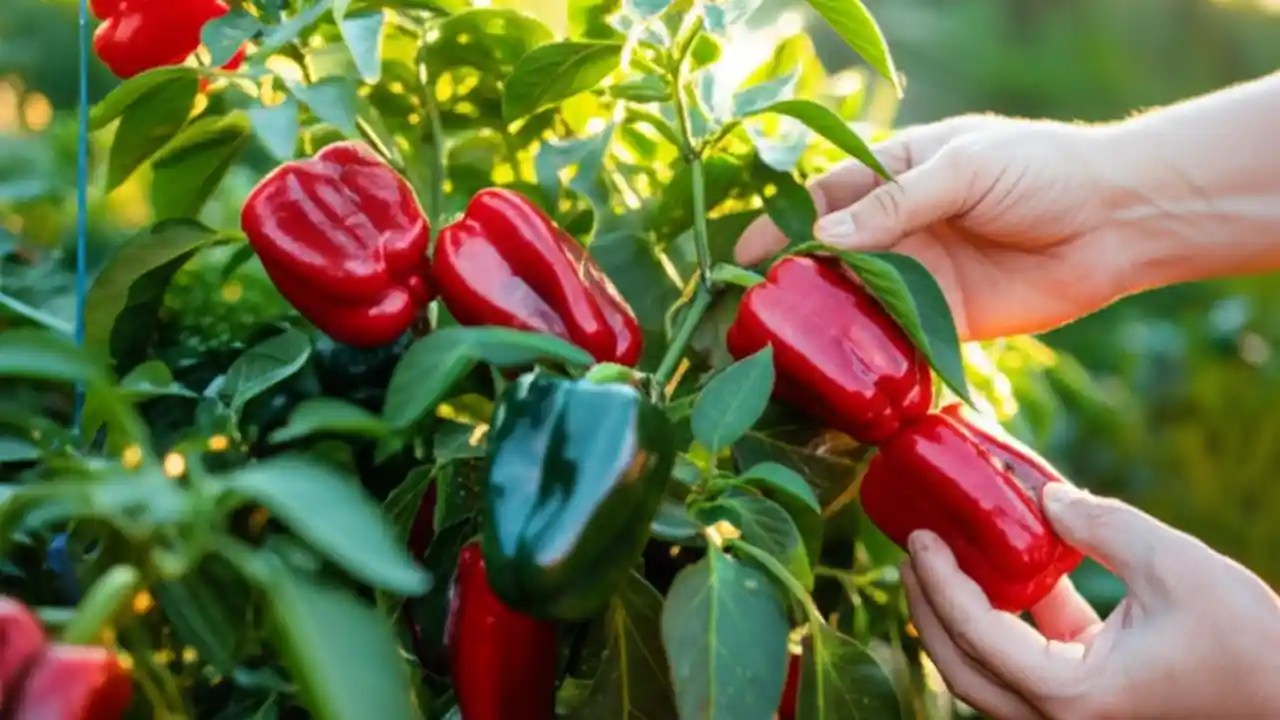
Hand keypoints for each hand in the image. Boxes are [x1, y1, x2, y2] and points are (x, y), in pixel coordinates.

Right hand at [734, 115, 1146, 340]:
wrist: (1117, 220)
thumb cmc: (1041, 170)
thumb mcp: (964, 168)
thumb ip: (895, 202)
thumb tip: (826, 237)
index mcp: (895, 173)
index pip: (824, 199)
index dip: (784, 226)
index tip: (747, 258)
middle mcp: (899, 228)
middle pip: (830, 258)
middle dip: (793, 284)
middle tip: (755, 317)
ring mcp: (920, 276)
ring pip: (856, 303)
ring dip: (825, 325)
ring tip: (784, 352)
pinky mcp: (946, 321)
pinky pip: (897, 340)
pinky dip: (870, 356)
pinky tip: (841, 373)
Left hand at [902, 483, 1279, 718]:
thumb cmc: (1249, 644)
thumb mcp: (1174, 566)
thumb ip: (1102, 526)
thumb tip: (1045, 496)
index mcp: (1072, 698)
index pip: (977, 635)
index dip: (940, 583)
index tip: (917, 538)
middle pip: (963, 666)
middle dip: (929, 608)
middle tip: (912, 552)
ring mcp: (1075, 717)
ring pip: (990, 672)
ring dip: (961, 617)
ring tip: (942, 560)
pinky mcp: (1093, 702)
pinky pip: (1031, 663)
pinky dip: (1010, 622)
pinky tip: (1007, 571)